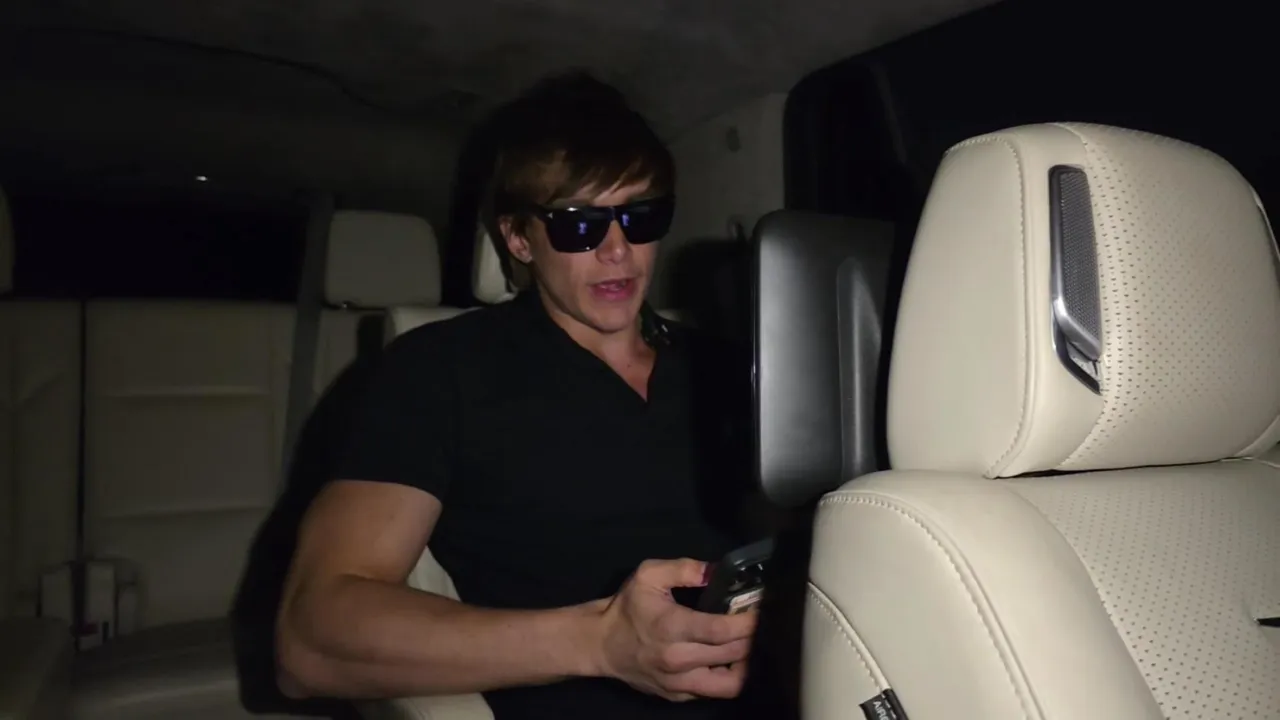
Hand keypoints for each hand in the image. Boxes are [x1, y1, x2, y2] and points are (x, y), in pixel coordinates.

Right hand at [592, 558, 757, 700]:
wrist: (601, 645)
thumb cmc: (627, 608)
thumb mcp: (648, 576)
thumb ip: (683, 569)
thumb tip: (715, 571)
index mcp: (672, 627)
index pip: (722, 630)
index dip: (748, 622)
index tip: (764, 610)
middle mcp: (678, 659)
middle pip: (733, 654)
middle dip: (754, 638)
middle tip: (763, 623)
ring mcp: (679, 683)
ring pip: (730, 683)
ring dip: (747, 664)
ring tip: (751, 645)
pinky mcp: (679, 697)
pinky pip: (715, 691)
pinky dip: (729, 676)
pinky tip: (732, 659)